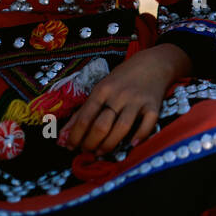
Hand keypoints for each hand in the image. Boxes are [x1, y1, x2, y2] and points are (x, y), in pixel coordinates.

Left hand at [61, 45, 190, 154]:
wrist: (153, 64)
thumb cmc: (122, 79)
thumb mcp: (100, 89)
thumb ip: (81, 114)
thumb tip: (62, 138)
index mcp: (103, 90)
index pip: (85, 117)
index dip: (75, 136)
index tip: (70, 147)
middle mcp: (119, 95)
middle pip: (101, 126)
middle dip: (90, 144)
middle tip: (87, 150)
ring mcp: (137, 101)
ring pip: (122, 128)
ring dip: (109, 145)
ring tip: (101, 151)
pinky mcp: (154, 106)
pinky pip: (148, 124)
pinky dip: (140, 136)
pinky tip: (131, 144)